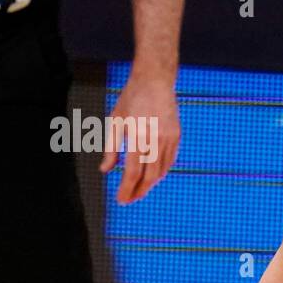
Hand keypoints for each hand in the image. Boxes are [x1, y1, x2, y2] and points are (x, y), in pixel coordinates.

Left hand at [99, 71, 180, 204]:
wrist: (155, 81)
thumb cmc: (131, 99)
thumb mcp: (115, 122)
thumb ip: (111, 148)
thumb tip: (105, 170)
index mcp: (137, 135)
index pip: (133, 171)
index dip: (127, 189)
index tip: (121, 200)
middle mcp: (155, 139)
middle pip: (149, 175)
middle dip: (139, 191)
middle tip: (130, 200)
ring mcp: (169, 138)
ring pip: (161, 171)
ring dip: (150, 184)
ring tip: (139, 190)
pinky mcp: (177, 136)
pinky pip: (170, 161)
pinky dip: (161, 172)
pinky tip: (152, 177)